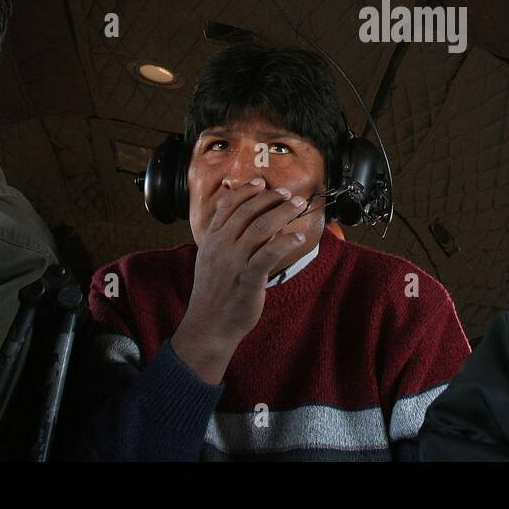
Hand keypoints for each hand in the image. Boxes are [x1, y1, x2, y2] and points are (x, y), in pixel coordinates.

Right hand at [170, 177, 307, 382]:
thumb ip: (223, 237)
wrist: (209, 325)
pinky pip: (269, 254)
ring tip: (297, 206)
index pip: (228, 205)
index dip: (247, 190)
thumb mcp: (210, 259)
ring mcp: (234, 262)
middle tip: (288, 193)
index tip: (262, 182)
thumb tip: (243, 217)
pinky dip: (286, 241)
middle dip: (270, 198)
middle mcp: (220, 246)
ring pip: (261, 227)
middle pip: (248, 211)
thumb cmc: (214, 292)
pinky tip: (299, 236)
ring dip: (282, 212)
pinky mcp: (248, 279)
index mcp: (210, 239)